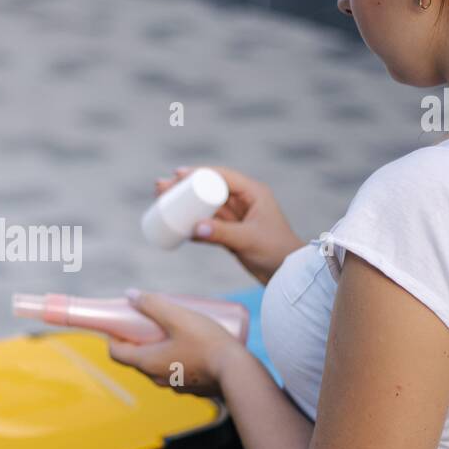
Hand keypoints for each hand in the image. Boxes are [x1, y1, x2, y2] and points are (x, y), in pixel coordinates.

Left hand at [107, 291, 247, 396]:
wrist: (239, 373)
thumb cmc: (207, 343)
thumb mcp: (178, 317)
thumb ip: (153, 305)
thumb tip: (130, 294)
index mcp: (148, 363)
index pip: (116, 353)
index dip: (113, 337)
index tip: (120, 323)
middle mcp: (157, 378)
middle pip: (137, 358)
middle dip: (138, 339)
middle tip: (150, 321)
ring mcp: (176, 386)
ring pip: (159, 366)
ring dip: (160, 349)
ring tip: (174, 330)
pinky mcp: (194, 388)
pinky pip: (178, 372)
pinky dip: (178, 359)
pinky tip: (194, 346)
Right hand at [155, 166, 303, 283]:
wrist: (287, 276)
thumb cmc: (276, 252)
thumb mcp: (248, 240)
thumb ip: (222, 234)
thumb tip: (194, 228)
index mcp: (254, 193)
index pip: (223, 176)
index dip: (199, 173)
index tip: (177, 174)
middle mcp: (244, 202)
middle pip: (209, 189)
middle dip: (184, 187)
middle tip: (161, 186)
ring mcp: (237, 218)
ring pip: (205, 206)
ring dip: (185, 204)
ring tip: (161, 200)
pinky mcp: (230, 234)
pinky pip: (207, 224)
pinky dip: (192, 223)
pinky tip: (175, 225)